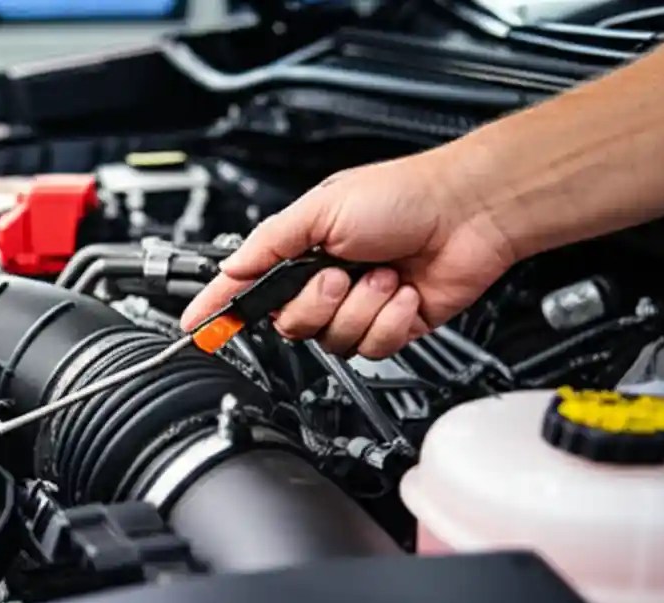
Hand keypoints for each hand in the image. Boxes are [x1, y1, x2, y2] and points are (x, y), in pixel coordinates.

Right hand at [181, 149, 518, 357]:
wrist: (469, 214)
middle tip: (340, 273)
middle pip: (290, 324)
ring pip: (332, 340)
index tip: (194, 327)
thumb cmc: (404, 194)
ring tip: (383, 275)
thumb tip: (232, 268)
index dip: (219, 309)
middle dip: (317, 302)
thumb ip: (270, 242)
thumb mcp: (322, 207)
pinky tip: (402, 293)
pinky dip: (388, 320)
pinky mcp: (389, 326)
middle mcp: (324, 281)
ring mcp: (357, 306)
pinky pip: (371, 347)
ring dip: (361, 308)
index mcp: (300, 250)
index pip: (247, 286)